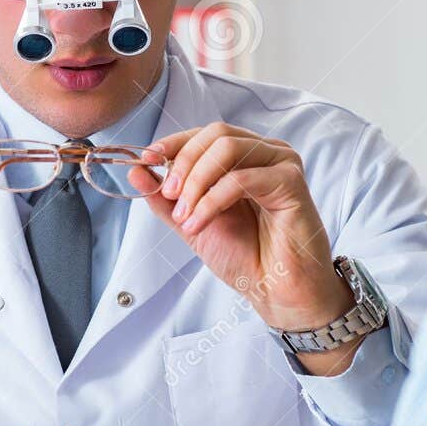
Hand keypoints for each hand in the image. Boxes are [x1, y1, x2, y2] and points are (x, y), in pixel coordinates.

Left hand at [135, 123, 358, 373]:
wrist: (275, 290)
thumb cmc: (244, 256)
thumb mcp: (192, 222)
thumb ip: (165, 198)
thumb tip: (135, 169)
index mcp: (243, 157)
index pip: (204, 134)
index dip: (173, 143)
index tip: (146, 159)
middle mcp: (264, 153)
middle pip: (215, 134)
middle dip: (184, 164)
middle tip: (170, 196)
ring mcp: (280, 164)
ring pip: (227, 149)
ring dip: (196, 182)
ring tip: (185, 215)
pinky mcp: (291, 182)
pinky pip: (242, 178)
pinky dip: (212, 200)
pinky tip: (199, 223)